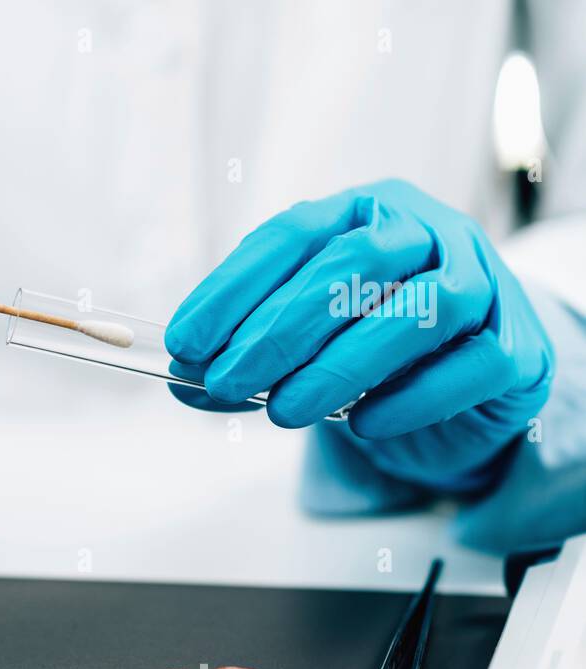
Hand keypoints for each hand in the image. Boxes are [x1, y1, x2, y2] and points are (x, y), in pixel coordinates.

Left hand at [163, 179, 553, 490]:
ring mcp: (482, 281)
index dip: (233, 289)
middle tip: (227, 382)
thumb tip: (183, 379)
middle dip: (278, 330)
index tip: (185, 342)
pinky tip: (365, 424)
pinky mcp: (516, 345)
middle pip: (352, 266)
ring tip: (285, 412)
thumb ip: (247, 351)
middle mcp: (426, 231)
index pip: (291, 235)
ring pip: (419, 310)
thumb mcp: (304, 337)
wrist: (464, 378)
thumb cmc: (371, 342)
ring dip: (340, 366)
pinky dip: (413, 397)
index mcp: (362, 212)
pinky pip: (471, 365)